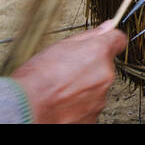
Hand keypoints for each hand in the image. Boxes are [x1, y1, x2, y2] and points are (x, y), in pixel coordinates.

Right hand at [12, 23, 127, 122]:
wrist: (26, 108)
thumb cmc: (37, 78)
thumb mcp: (60, 46)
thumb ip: (89, 36)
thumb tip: (107, 26)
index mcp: (98, 53)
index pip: (118, 40)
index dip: (108, 41)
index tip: (102, 44)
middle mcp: (105, 75)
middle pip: (104, 67)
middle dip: (90, 68)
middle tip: (67, 72)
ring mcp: (100, 98)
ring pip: (96, 88)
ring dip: (84, 88)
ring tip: (61, 90)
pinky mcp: (93, 117)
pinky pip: (90, 106)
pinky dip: (79, 105)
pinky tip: (62, 103)